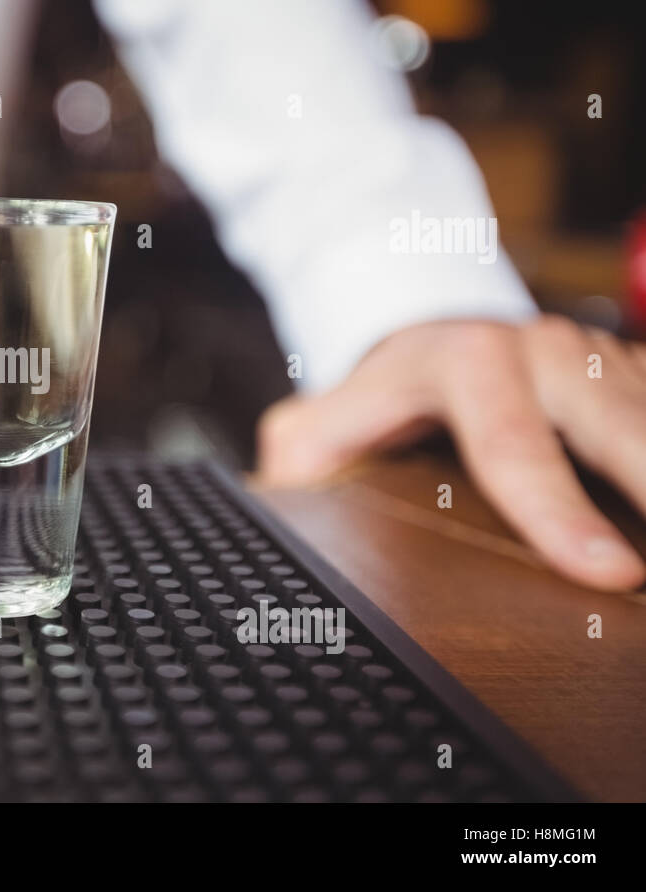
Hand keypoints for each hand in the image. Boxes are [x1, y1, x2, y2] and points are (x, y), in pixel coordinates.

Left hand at [258, 316, 645, 591]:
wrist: (423, 321)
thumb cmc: (375, 393)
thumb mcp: (321, 418)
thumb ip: (302, 452)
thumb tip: (284, 486)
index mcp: (461, 364)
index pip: (514, 444)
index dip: (559, 510)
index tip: (610, 574)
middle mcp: (541, 350)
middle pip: (622, 424)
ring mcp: (596, 354)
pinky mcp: (631, 368)